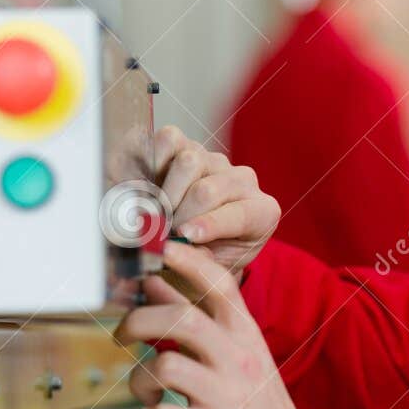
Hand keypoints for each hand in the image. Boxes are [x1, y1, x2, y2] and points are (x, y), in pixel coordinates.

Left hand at [117, 241, 317, 408]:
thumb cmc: (258, 403)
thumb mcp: (243, 352)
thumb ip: (203, 318)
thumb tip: (156, 283)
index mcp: (246, 337)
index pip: (221, 286)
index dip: (189, 262)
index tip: (163, 250)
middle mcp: (237, 361)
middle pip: (181, 321)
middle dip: (140, 320)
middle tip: (124, 334)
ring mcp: (225, 396)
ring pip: (163, 367)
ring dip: (139, 380)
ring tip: (146, 391)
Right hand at [153, 126, 279, 273]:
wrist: (193, 244)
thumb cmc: (205, 258)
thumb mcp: (210, 269)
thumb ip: (198, 259)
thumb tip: (170, 245)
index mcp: (262, 212)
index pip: (240, 214)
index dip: (209, 224)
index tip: (186, 234)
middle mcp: (243, 181)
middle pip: (207, 189)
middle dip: (180, 214)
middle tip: (162, 230)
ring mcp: (215, 160)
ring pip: (190, 161)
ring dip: (165, 191)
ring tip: (157, 212)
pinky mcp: (187, 145)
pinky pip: (169, 139)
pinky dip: (152, 159)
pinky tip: (147, 182)